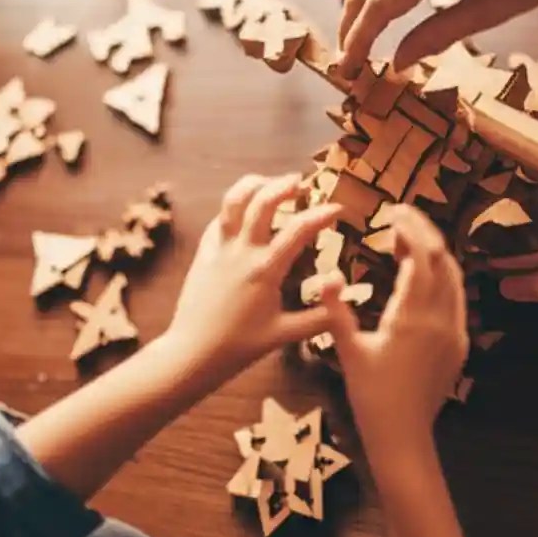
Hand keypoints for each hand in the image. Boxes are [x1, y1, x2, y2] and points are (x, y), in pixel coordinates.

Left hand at [167, 174, 342, 369]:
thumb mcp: (284, 335)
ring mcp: (219, 250)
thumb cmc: (239, 346)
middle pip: (262, 202)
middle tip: (301, 183)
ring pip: (233, 201)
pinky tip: (245, 212)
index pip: (298, 230)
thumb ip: (319, 318)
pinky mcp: (203, 253)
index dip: (321, 215)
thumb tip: (345, 301)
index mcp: (265, 270)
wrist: (192, 353)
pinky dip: (234, 208)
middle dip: (284, 185)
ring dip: (253, 185)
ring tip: (270, 183)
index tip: (336, 209)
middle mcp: (241, 252)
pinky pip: (218, 220)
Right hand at [323, 206, 467, 437]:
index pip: (421, 256)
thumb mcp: (347, 350)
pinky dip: (441, 277)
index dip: (410, 228)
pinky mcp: (459, 344)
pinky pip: (456, 299)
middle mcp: (441, 319)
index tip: (392, 212)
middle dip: (424, 232)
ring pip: (454, 278)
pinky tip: (421, 276)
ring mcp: (455, 332)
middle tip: (400, 216)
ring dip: (434, 253)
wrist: (403, 436)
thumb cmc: (370, 395)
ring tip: (406, 241)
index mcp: (413, 317)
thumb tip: (327, 272)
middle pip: (443, 260)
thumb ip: (336, 308)